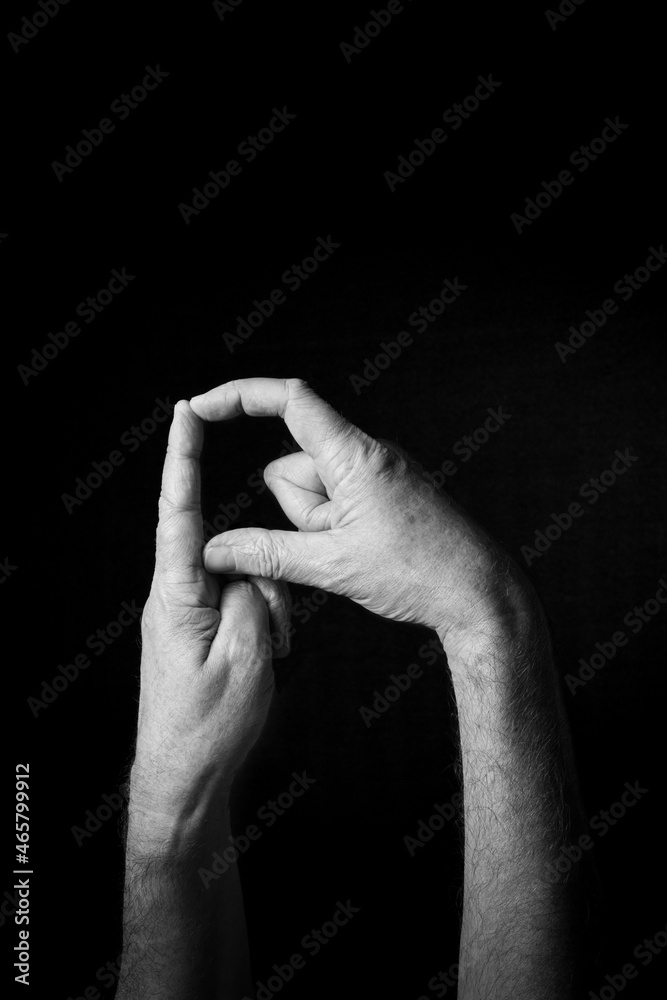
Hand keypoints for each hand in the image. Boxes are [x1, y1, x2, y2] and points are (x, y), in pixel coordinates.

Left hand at [131, 400, 290, 815]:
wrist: (183, 778)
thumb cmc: (208, 726)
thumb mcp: (246, 659)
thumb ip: (250, 598)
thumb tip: (250, 570)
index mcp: (177, 595)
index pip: (179, 511)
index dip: (183, 458)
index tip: (186, 413)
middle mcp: (174, 596)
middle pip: (228, 554)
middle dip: (262, 587)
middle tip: (270, 638)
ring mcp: (185, 615)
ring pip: (241, 583)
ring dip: (266, 614)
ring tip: (269, 660)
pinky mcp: (198, 630)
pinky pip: (238, 607)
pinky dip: (260, 625)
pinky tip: (265, 659)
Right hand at [189, 378, 531, 652]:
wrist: (480, 593)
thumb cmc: (419, 573)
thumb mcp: (332, 566)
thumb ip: (266, 553)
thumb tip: (215, 550)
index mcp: (354, 456)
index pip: (289, 401)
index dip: (240, 397)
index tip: (203, 407)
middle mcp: (368, 453)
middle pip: (293, 464)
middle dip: (295, 508)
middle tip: (336, 546)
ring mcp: (379, 472)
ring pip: (314, 489)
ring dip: (316, 524)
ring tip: (358, 554)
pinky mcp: (387, 492)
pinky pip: (338, 501)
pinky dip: (334, 528)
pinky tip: (366, 555)